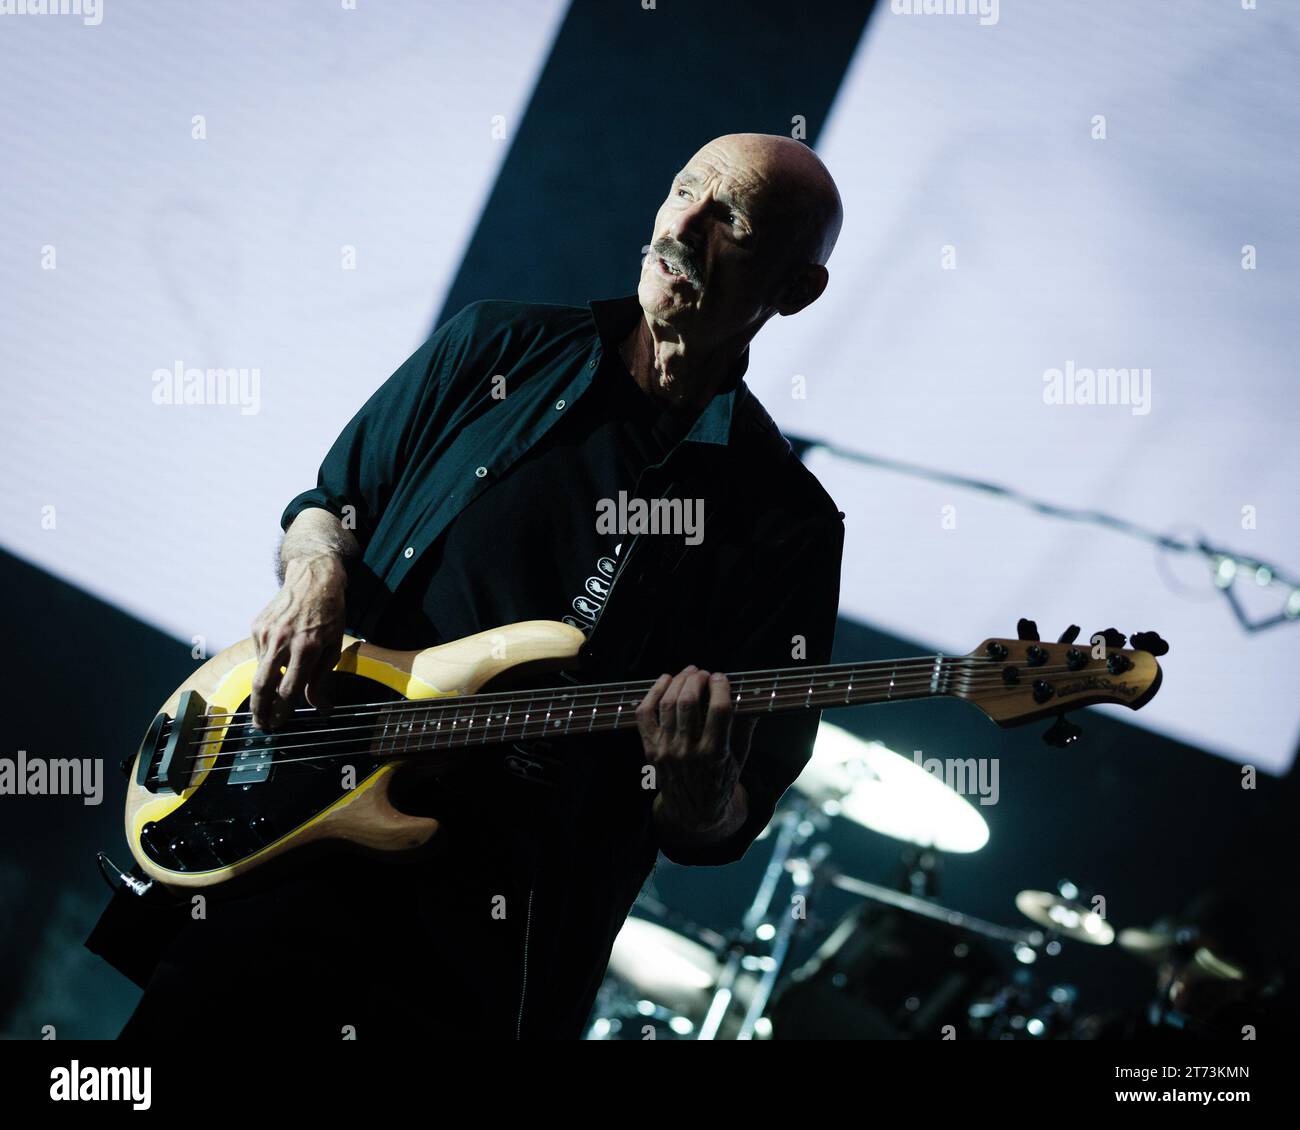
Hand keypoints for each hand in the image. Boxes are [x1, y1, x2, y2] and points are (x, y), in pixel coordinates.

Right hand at [250, 555, 346, 730]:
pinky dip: (267, 664)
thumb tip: (318, 706)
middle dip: (260, 710)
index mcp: (307, 647)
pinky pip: (259, 654)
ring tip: (266, 704)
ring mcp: (267, 632)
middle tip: (262, 725)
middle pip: (263, 685)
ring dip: (263, 690)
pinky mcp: (257, 626)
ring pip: (260, 671)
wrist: (313, 577)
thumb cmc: (330, 612)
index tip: (280, 724)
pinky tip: (276, 664)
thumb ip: (322, 677)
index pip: (289, 689)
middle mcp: (283, 640)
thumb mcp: (334, 645)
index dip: (283, 711)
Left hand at [636, 666, 755, 841]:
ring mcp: (665, 750)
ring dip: (678, 681)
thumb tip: (756, 698)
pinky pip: (645, 714)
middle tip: (705, 674)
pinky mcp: (650, 749)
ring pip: (667, 704)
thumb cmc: (720, 781)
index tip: (722, 677)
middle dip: (697, 680)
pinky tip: (665, 681)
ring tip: (689, 673)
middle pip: (688, 703)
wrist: (693, 812)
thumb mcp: (739, 758)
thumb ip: (745, 728)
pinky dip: (653, 693)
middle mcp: (687, 751)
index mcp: (714, 754)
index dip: (720, 688)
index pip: (719, 711)